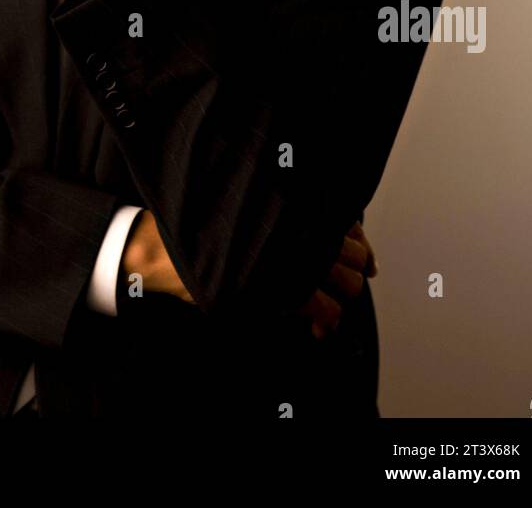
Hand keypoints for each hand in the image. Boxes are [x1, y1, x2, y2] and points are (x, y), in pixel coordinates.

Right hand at [121, 214, 377, 327]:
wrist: (169, 248)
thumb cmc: (202, 227)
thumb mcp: (242, 212)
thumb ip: (275, 214)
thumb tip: (309, 228)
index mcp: (292, 205)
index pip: (347, 223)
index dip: (360, 245)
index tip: (363, 259)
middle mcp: (300, 227)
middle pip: (352, 256)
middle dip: (349, 274)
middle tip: (335, 284)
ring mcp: (295, 256)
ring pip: (346, 283)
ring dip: (339, 297)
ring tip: (325, 304)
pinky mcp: (284, 286)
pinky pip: (325, 309)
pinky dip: (326, 321)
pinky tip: (316, 326)